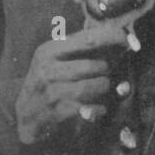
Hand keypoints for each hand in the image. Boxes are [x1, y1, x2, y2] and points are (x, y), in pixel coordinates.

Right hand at [15, 23, 128, 144]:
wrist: (26, 116)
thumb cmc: (49, 84)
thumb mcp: (57, 61)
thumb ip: (83, 50)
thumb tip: (121, 40)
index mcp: (50, 50)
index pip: (88, 39)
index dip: (112, 38)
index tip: (128, 40)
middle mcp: (48, 68)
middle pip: (95, 65)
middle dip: (106, 70)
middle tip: (105, 73)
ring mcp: (52, 91)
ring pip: (94, 86)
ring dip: (102, 88)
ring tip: (99, 88)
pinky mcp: (57, 112)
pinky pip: (90, 109)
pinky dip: (98, 109)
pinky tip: (96, 108)